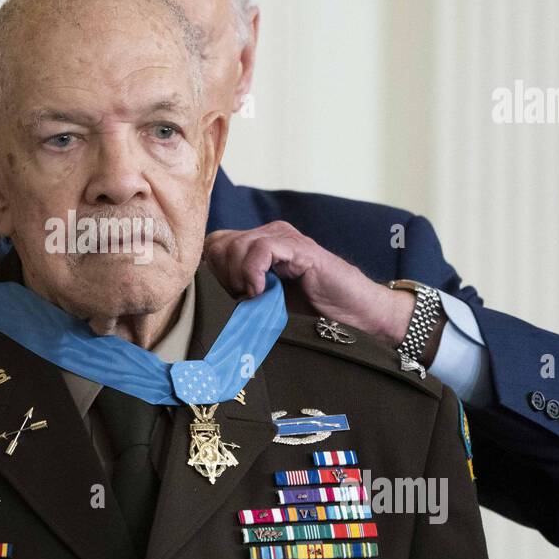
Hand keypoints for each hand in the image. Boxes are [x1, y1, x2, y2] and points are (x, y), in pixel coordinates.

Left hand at [203, 221, 418, 351]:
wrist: (360, 321)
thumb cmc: (311, 320)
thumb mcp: (261, 310)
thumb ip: (235, 299)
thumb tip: (198, 306)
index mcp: (255, 250)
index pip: (211, 247)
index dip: (210, 274)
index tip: (223, 300)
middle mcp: (267, 238)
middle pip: (218, 244)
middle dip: (221, 276)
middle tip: (240, 300)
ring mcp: (284, 239)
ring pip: (235, 244)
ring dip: (238, 276)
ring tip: (254, 299)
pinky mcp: (300, 248)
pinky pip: (261, 248)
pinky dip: (253, 271)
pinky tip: (262, 291)